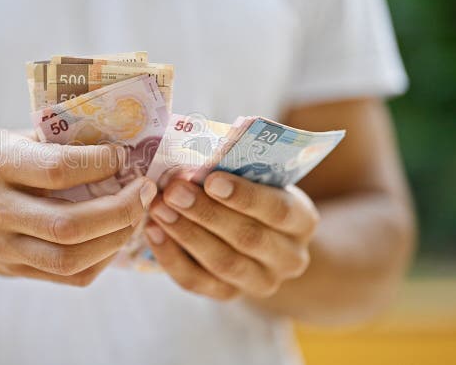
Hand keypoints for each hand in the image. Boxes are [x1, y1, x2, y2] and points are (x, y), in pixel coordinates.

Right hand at [0, 129, 157, 286]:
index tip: (124, 157)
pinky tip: (114, 237)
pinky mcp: (13, 271)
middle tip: (145, 190)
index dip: (99, 165)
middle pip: (68, 224)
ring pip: (70, 258)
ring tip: (136, 215)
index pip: (56, 171)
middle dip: (119, 210)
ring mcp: (3, 247)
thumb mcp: (11, 139)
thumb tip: (120, 143)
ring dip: (115, 238)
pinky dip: (102, 258)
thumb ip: (56, 143)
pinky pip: (68, 276)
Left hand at [145, 171, 318, 299]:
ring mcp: (260, 282)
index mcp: (302, 221)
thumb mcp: (258, 176)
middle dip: (206, 213)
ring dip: (186, 233)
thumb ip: (238, 169)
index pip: (278, 210)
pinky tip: (153, 231)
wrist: (257, 234)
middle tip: (173, 191)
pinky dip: (172, 256)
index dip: (244, 196)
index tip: (211, 179)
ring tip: (158, 208)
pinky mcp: (229, 295)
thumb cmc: (251, 191)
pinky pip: (197, 281)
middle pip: (248, 239)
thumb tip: (198, 159)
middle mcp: (289, 258)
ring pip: (222, 263)